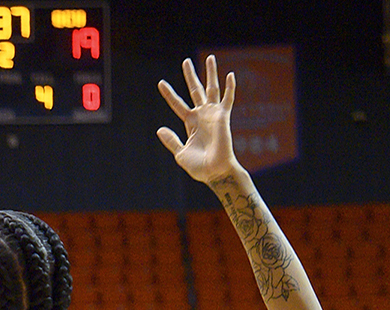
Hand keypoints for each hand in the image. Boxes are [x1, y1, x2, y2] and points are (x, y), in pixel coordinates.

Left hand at [156, 55, 241, 183]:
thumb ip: (171, 140)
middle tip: (185, 61)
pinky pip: (228, 99)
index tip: (161, 83)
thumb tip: (159, 129)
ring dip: (211, 73)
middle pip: (195, 90)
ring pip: (212, 89)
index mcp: (191, 123)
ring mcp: (213, 115)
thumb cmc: (199, 167)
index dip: (169, 94)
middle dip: (190, 76)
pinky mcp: (223, 117)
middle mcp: (202, 116)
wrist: (215, 172)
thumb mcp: (180, 153)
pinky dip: (230, 88)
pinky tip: (230, 74)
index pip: (178, 104)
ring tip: (210, 57)